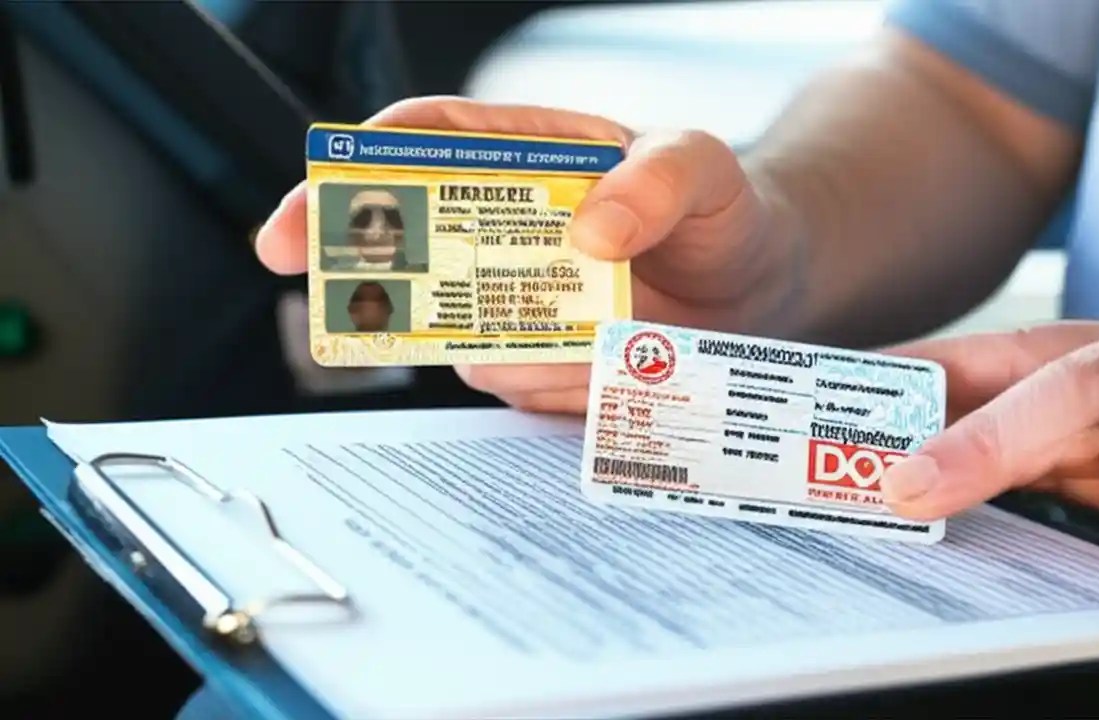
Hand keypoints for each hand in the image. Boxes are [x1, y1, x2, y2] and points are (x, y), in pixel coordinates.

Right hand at [255, 96, 798, 412]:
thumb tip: (590, 229)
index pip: (418, 145)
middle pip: (406, 248)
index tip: (305, 219)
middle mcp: (506, 227)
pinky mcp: (544, 358)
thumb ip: (657, 178)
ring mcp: (519, 298)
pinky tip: (608, 369)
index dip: (350, 175)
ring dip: (507, 352)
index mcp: (525, 154)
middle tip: (365, 314)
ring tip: (593, 344)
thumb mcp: (703, 165)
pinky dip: (557, 388)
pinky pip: (522, 386)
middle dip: (371, 282)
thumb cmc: (723, 206)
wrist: (760, 284)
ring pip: (463, 336)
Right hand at [878, 318, 1098, 706]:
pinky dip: (992, 472)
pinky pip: (1054, 460)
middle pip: (1029, 364)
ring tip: (867, 448)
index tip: (909, 482)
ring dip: (950, 431)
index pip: (1071, 383)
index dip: (984, 432)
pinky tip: (944, 493)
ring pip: (1029, 409)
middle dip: (935, 386)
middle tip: (839, 405)